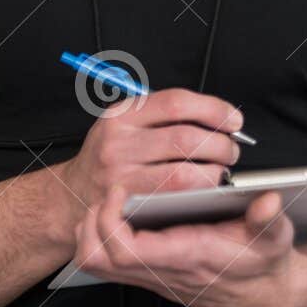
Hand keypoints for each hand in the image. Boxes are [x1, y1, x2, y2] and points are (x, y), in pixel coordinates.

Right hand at [55, 88, 243, 215]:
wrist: (73, 193)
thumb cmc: (111, 155)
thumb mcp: (127, 123)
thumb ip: (166, 115)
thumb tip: (220, 117)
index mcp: (123, 114)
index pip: (177, 102)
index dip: (213, 109)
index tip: (233, 119)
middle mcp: (118, 141)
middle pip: (185, 138)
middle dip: (220, 144)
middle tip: (231, 149)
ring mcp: (121, 175)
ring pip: (184, 172)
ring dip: (214, 171)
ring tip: (222, 169)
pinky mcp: (127, 204)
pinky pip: (175, 198)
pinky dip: (200, 191)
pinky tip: (206, 187)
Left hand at [73, 184, 306, 306]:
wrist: (263, 295)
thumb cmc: (262, 262)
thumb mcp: (273, 237)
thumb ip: (267, 219)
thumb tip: (268, 200)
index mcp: (185, 257)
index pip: (126, 250)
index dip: (111, 219)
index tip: (122, 189)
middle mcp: (162, 271)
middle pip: (98, 258)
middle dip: (92, 221)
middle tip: (109, 193)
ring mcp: (152, 276)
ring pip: (96, 264)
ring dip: (91, 231)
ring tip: (108, 203)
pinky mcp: (149, 275)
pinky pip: (107, 264)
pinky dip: (100, 238)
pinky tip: (118, 215)